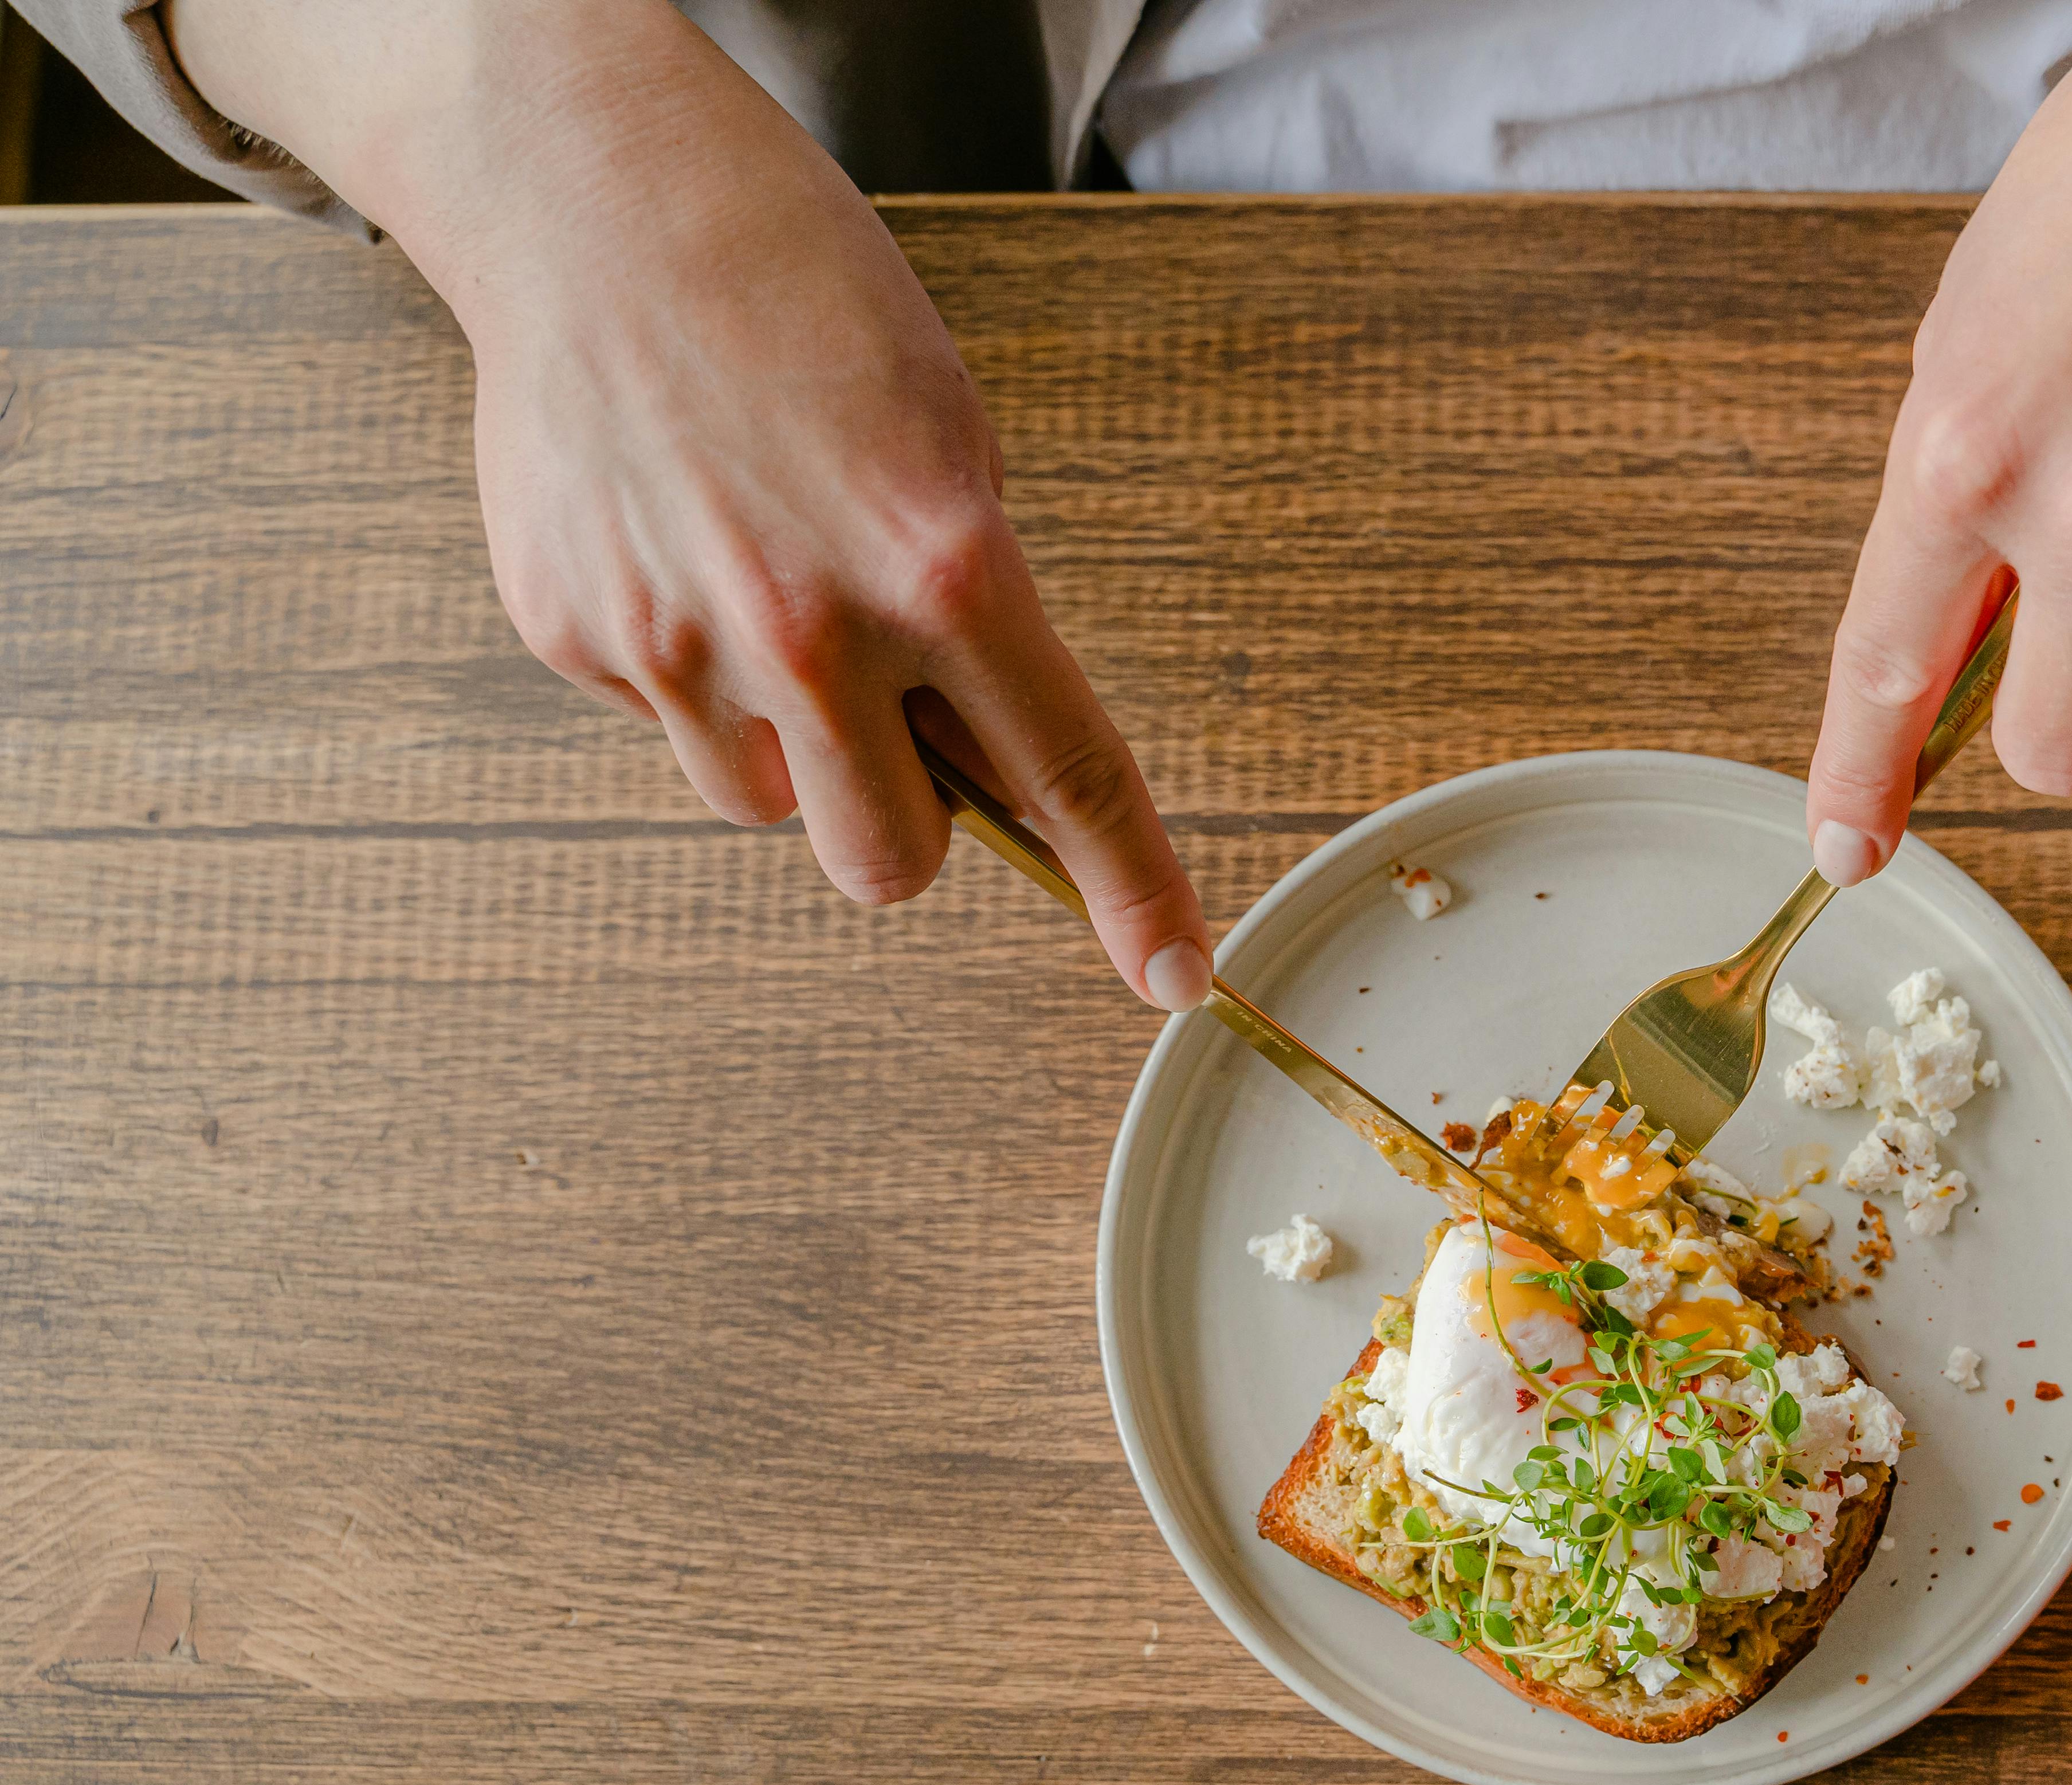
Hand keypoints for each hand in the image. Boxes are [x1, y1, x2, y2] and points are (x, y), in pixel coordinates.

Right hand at [169, 0, 1213, 1006]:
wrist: (598, 202)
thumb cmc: (799, 306)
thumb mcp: (947, 448)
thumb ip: (972, 619)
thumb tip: (985, 764)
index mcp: (943, 568)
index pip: (1069, 777)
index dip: (1130, 893)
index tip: (1173, 974)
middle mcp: (812, 626)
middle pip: (891, 866)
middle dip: (906, 826)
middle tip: (892, 728)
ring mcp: (680, 640)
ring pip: (769, 807)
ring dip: (787, 745)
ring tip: (760, 590)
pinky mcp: (577, 635)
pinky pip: (669, 725)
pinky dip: (688, 667)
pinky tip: (676, 545)